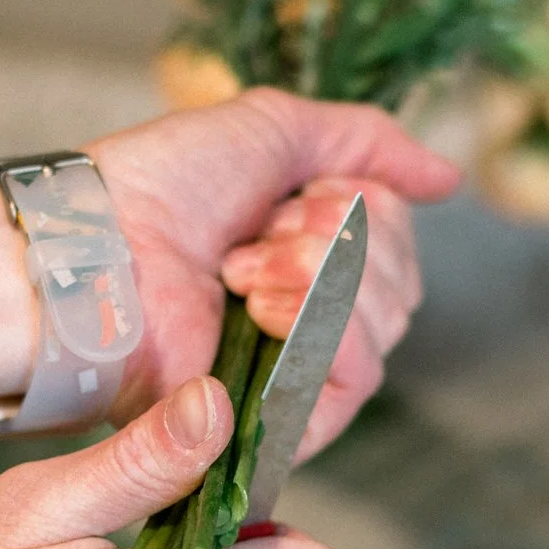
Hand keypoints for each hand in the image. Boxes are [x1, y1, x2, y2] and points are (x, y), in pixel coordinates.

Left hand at [90, 89, 458, 459]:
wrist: (99, 245)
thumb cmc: (161, 185)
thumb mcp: (274, 130)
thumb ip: (368, 142)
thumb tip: (449, 177)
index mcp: (309, 253)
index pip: (399, 242)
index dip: (363, 207)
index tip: (292, 193)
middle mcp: (311, 315)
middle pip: (401, 284)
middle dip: (340, 238)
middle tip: (258, 233)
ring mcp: (299, 370)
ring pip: (386, 323)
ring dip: (320, 274)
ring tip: (241, 269)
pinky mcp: (287, 419)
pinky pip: (360, 374)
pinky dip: (322, 325)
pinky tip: (261, 306)